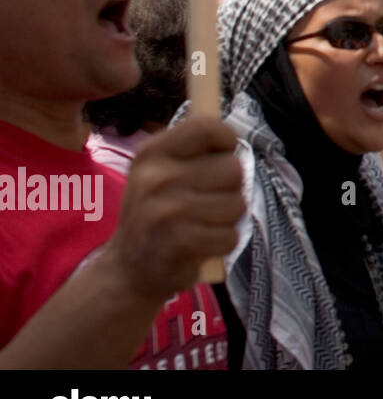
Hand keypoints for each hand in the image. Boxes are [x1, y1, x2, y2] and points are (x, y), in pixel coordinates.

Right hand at [101, 116, 243, 301]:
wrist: (128, 270)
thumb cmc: (159, 212)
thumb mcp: (162, 171)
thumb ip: (195, 148)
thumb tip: (233, 131)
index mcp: (152, 153)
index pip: (209, 128)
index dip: (227, 141)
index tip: (221, 156)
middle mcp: (155, 178)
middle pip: (234, 168)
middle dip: (229, 188)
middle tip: (205, 202)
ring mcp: (165, 212)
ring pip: (237, 204)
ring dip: (227, 219)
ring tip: (201, 224)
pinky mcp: (178, 244)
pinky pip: (230, 236)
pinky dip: (222, 243)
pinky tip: (200, 246)